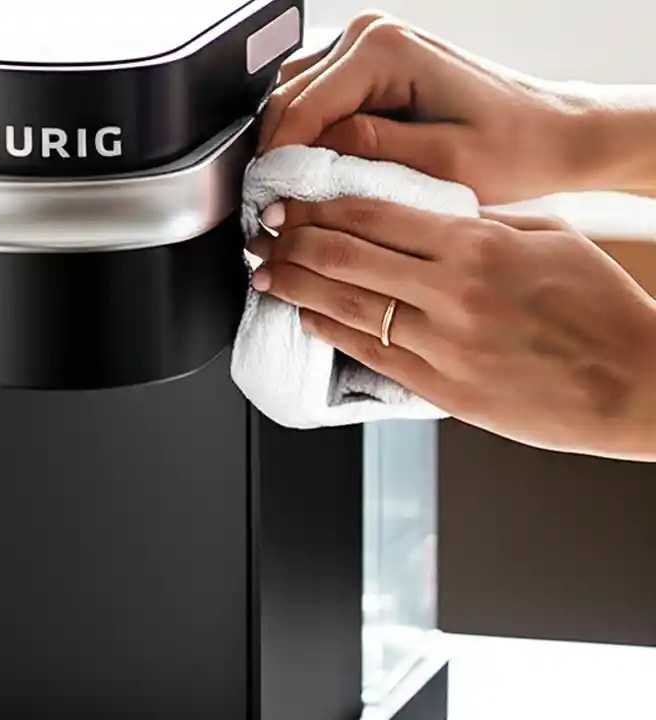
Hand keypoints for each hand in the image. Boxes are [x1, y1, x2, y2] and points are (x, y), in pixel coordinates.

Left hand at [247, 198, 655, 459]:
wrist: (636, 381)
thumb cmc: (600, 309)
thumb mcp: (549, 240)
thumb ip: (478, 225)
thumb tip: (418, 214)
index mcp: (478, 246)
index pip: (374, 215)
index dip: (319, 208)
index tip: (291, 204)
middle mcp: (453, 292)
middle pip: (346, 257)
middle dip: (293, 242)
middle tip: (263, 235)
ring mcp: (444, 344)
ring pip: (347, 306)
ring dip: (297, 287)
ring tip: (266, 275)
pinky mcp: (442, 387)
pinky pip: (370, 354)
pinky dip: (331, 332)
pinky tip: (308, 318)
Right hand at [259, 11, 591, 203]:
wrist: (553, 132)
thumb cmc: (516, 147)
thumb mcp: (441, 165)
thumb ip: (366, 155)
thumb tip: (300, 164)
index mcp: (386, 52)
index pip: (299, 108)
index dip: (276, 164)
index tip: (267, 209)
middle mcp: (370, 35)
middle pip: (286, 100)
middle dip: (277, 157)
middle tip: (275, 213)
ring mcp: (366, 45)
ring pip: (292, 99)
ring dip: (289, 147)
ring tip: (297, 197)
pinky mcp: (367, 64)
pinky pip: (315, 99)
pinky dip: (309, 137)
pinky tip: (320, 174)